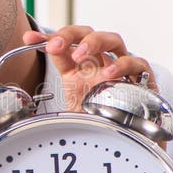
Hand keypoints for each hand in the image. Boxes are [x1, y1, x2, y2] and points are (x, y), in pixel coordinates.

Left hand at [22, 26, 156, 112]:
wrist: (122, 139)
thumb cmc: (99, 115)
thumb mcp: (72, 94)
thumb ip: (60, 73)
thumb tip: (38, 58)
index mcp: (84, 63)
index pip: (67, 42)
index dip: (49, 37)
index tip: (30, 38)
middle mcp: (102, 61)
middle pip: (89, 33)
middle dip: (70, 34)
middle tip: (55, 46)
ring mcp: (122, 67)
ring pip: (113, 40)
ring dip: (94, 42)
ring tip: (78, 55)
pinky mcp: (142, 79)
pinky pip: (137, 64)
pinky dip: (123, 65)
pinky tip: (108, 73)